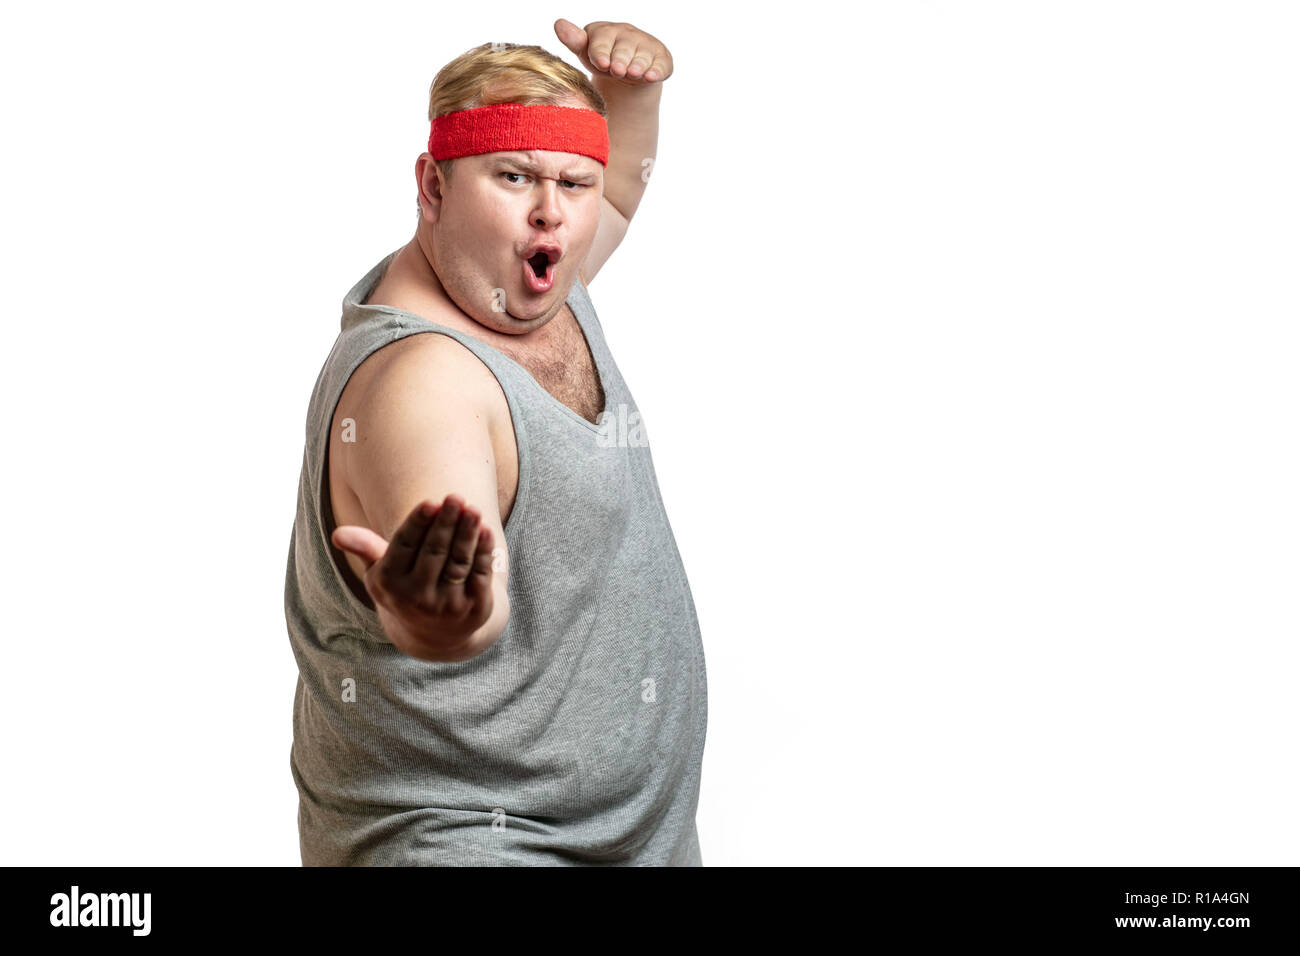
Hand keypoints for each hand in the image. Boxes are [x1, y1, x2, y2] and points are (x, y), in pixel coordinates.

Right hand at [331, 493, 496, 658]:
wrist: (434, 636)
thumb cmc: (405, 590)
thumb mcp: (381, 574)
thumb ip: (366, 549)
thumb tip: (338, 535)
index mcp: (390, 583)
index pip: (405, 545)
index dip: (419, 523)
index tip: (431, 502)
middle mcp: (417, 596)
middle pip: (434, 551)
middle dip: (446, 523)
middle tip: (456, 497)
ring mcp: (446, 604)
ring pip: (458, 561)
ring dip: (467, 534)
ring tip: (473, 510)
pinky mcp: (473, 608)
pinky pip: (479, 574)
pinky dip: (483, 552)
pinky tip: (486, 531)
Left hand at [553, 18, 673, 86]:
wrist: (628, 76)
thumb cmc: (603, 61)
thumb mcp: (586, 53)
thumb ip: (574, 40)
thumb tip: (558, 23)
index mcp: (605, 31)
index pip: (602, 38)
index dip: (602, 51)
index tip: (602, 63)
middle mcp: (627, 33)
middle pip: (624, 47)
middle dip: (621, 59)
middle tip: (617, 71)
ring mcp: (646, 44)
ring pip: (642, 56)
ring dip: (638, 65)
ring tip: (633, 73)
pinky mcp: (661, 57)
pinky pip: (660, 63)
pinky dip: (656, 71)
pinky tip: (650, 76)